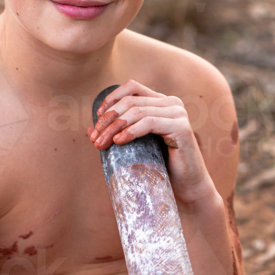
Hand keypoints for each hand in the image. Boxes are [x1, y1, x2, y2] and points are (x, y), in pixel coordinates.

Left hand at [88, 79, 215, 206]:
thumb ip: (116, 133)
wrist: (185, 187)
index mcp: (161, 102)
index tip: (97, 118)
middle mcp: (171, 103)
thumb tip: (89, 129)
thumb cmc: (160, 166)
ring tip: (102, 143)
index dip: (112, 98)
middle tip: (95, 139)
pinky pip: (149, 122)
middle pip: (131, 101)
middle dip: (108, 119)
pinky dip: (131, 130)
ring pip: (137, 111)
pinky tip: (119, 141)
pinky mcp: (181, 128)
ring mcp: (178, 113)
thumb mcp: (135, 146)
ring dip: (115, 127)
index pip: (132, 87)